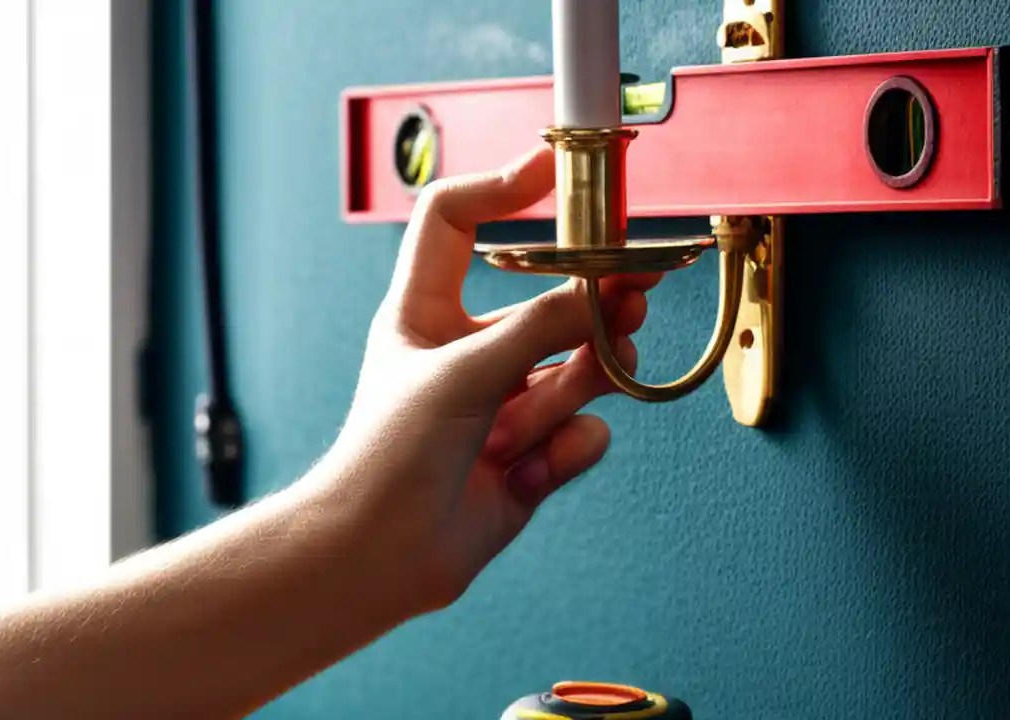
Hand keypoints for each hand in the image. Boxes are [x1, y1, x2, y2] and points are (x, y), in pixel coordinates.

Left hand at [326, 145, 660, 612]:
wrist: (378, 557)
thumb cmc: (388, 456)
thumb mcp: (465, 371)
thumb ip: (539, 327)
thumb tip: (602, 289)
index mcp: (428, 312)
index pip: (455, 223)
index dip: (499, 188)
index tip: (554, 169)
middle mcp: (468, 353)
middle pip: (545, 305)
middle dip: (589, 306)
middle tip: (631, 294)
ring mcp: (502, 406)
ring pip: (573, 372)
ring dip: (576, 386)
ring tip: (569, 400)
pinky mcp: (529, 457)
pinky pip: (578, 434)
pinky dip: (563, 452)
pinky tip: (527, 473)